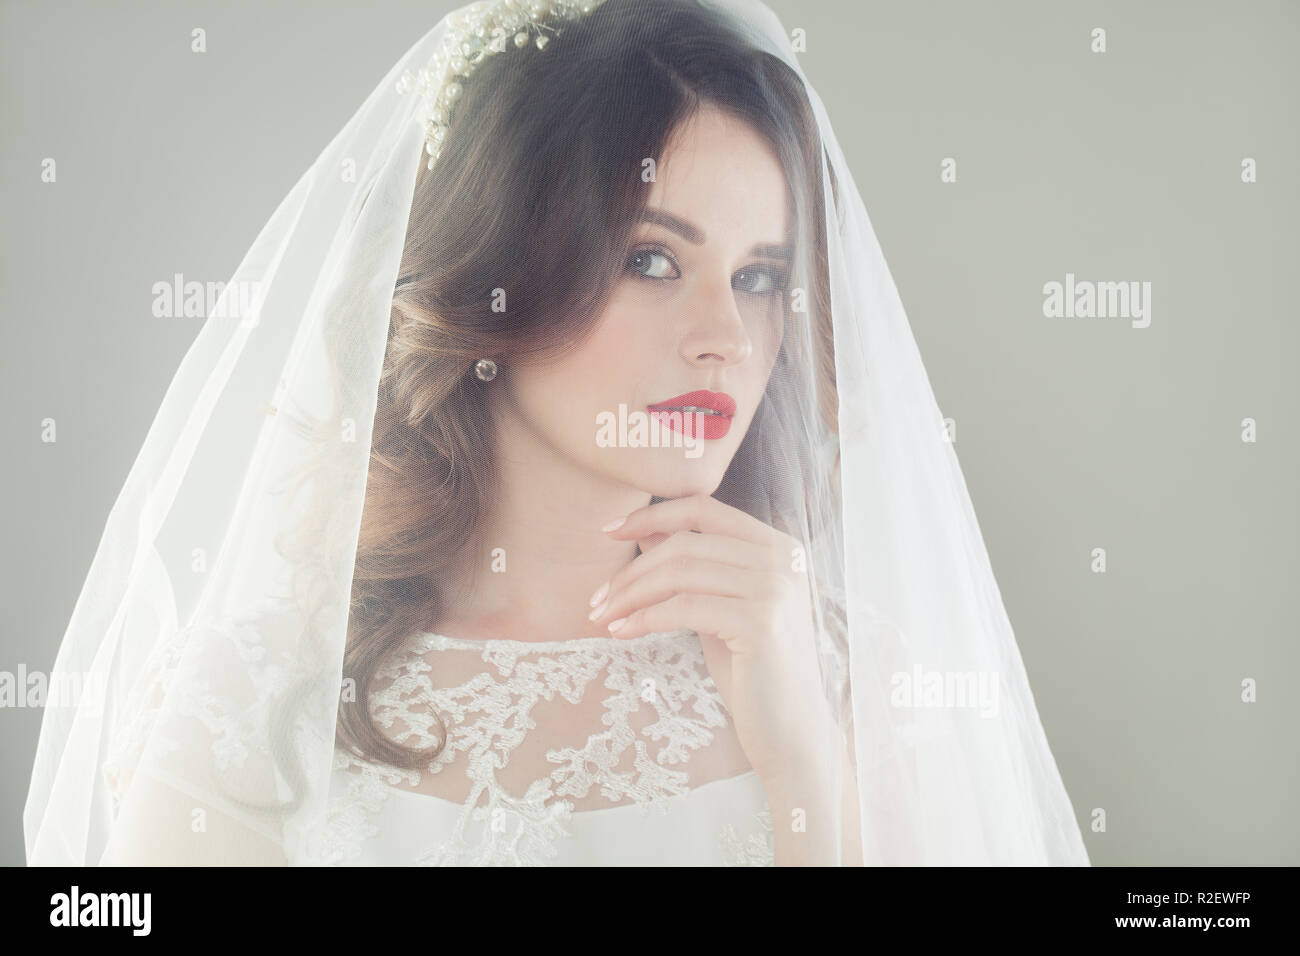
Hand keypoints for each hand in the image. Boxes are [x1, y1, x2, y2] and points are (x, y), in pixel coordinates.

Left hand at [588, 493, 836, 783]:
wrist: (791, 731)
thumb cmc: (753, 672)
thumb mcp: (717, 608)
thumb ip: (691, 568)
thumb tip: (645, 532)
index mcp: (777, 546)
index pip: (703, 508)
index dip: (651, 515)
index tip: (609, 532)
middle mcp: (783, 559)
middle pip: (685, 542)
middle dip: (631, 570)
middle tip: (596, 598)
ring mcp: (775, 588)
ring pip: (680, 572)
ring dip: (630, 594)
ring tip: (602, 617)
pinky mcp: (761, 622)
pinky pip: (684, 608)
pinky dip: (644, 618)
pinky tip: (621, 632)